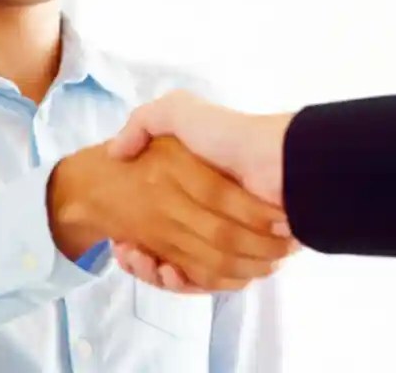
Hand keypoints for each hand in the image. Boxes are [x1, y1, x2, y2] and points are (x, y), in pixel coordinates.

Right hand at [108, 91, 297, 291]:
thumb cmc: (228, 135)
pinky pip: (206, 280)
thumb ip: (145, 121)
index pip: (153, 221)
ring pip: (181, 269)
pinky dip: (183, 282)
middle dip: (141, 258)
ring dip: (155, 272)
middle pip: (165, 249)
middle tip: (125, 252)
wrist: (278, 160)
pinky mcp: (240, 259)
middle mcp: (209, 215)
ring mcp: (225, 240)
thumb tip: (117, 152)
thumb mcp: (179, 112)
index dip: (132, 233)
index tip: (117, 238)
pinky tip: (164, 269)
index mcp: (196, 190)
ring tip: (137, 258)